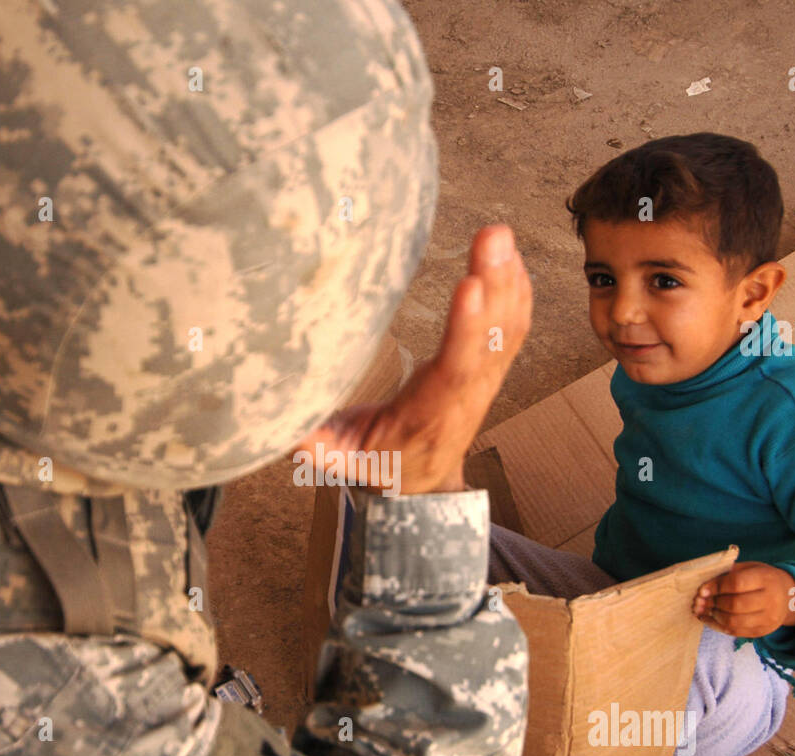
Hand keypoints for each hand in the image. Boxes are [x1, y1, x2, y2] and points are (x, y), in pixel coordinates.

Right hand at [294, 224, 531, 494]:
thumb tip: (277, 417)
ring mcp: (485, 380)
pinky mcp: (492, 367)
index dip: (466, 331)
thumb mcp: (340, 460)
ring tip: (498, 233)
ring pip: (507, 327)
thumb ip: (312, 442)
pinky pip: (516, 326)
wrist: (422, 482)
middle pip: (490, 339)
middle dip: (494, 285)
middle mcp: (467, 395)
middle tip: (492, 236)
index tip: (469, 287)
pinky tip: (511, 254)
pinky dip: (517, 288)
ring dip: (507, 278)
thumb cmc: (379, 464)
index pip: (454, 371)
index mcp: (430, 415)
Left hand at [693, 561, 794, 637]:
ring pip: (733, 621)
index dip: (716, 587)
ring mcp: (768, 618)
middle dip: (713, 603)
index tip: (702, 589)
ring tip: (705, 609)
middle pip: (734, 605)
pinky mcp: (762, 631)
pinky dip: (717, 626)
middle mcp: (771, 600)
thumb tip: (704, 589)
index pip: (737, 584)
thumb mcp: (749, 568)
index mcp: (766, 579)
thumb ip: (728, 574)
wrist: (788, 596)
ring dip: (714, 616)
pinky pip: (735, 632)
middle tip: (702, 600)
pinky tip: (709, 618)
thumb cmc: (762, 579)